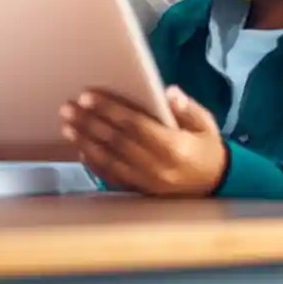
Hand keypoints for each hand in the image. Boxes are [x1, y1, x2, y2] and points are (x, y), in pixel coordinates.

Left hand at [60, 86, 226, 196]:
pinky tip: (79, 149)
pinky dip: (94, 163)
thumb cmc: (206, 147)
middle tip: (68, 108)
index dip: (110, 110)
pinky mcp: (140, 191)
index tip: (87, 96)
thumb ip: (187, 108)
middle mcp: (157, 167)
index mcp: (174, 147)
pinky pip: (112, 177)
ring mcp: (147, 182)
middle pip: (117, 142)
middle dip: (89, 123)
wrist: (216, 183)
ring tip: (67, 125)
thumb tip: (168, 92)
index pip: (136, 125)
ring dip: (85, 142)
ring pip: (109, 160)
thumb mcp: (205, 124)